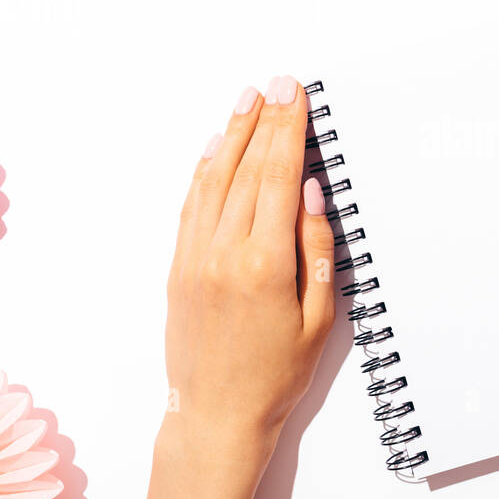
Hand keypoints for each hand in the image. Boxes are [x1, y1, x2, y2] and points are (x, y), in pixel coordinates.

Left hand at [132, 76, 336, 498]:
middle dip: (265, 120)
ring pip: (214, 179)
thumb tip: (311, 191)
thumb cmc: (276, 375)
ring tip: (248, 99)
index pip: (278, 176)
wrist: (215, 415)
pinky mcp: (178, 267)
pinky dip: (204, 170)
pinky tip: (215, 146)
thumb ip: (317, 249)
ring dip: (232, 134)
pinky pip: (191, 205)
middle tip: (278, 83)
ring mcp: (195, 256)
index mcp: (265, 262)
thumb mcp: (319, 318)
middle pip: (247, 168)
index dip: (288, 130)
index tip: (295, 94)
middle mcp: (224, 251)